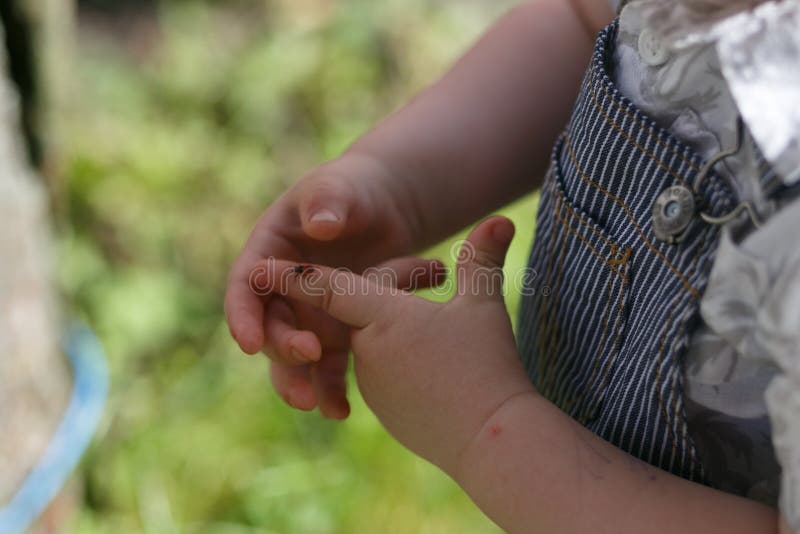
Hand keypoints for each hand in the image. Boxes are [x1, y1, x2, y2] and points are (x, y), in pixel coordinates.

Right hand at [225, 152, 442, 418]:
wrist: (383, 210)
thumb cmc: (353, 192)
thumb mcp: (339, 189)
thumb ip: (328, 201)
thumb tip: (319, 225)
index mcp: (268, 255)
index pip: (245, 287)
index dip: (243, 316)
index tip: (249, 342)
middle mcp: (281, 291)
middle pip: (270, 327)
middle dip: (282, 349)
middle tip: (307, 360)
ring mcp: (308, 315)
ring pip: (295, 356)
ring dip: (302, 381)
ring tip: (319, 406)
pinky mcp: (336, 332)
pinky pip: (329, 366)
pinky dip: (334, 388)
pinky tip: (343, 411)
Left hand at [258, 216, 535, 473]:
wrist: (494, 441)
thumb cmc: (487, 367)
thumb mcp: (484, 305)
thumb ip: (483, 260)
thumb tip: (503, 220)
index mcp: (380, 318)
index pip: (326, 288)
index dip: (295, 274)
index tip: (261, 265)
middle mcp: (366, 352)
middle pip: (362, 308)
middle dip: (391, 286)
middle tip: (435, 272)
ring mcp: (373, 388)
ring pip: (370, 341)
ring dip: (394, 324)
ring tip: (441, 318)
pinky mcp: (386, 413)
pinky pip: (379, 372)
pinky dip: (398, 355)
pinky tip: (430, 356)